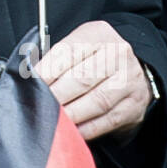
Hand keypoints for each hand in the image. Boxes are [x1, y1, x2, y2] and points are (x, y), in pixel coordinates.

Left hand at [34, 19, 154, 140]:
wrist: (137, 69)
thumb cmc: (98, 57)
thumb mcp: (80, 45)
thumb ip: (57, 58)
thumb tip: (30, 77)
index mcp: (98, 35)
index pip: (68, 52)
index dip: (46, 71)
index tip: (30, 85)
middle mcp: (118, 55)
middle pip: (81, 78)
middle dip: (56, 96)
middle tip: (38, 107)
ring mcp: (129, 81)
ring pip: (96, 101)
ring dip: (70, 114)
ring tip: (52, 121)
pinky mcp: (134, 106)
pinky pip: (107, 120)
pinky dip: (87, 129)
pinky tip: (72, 132)